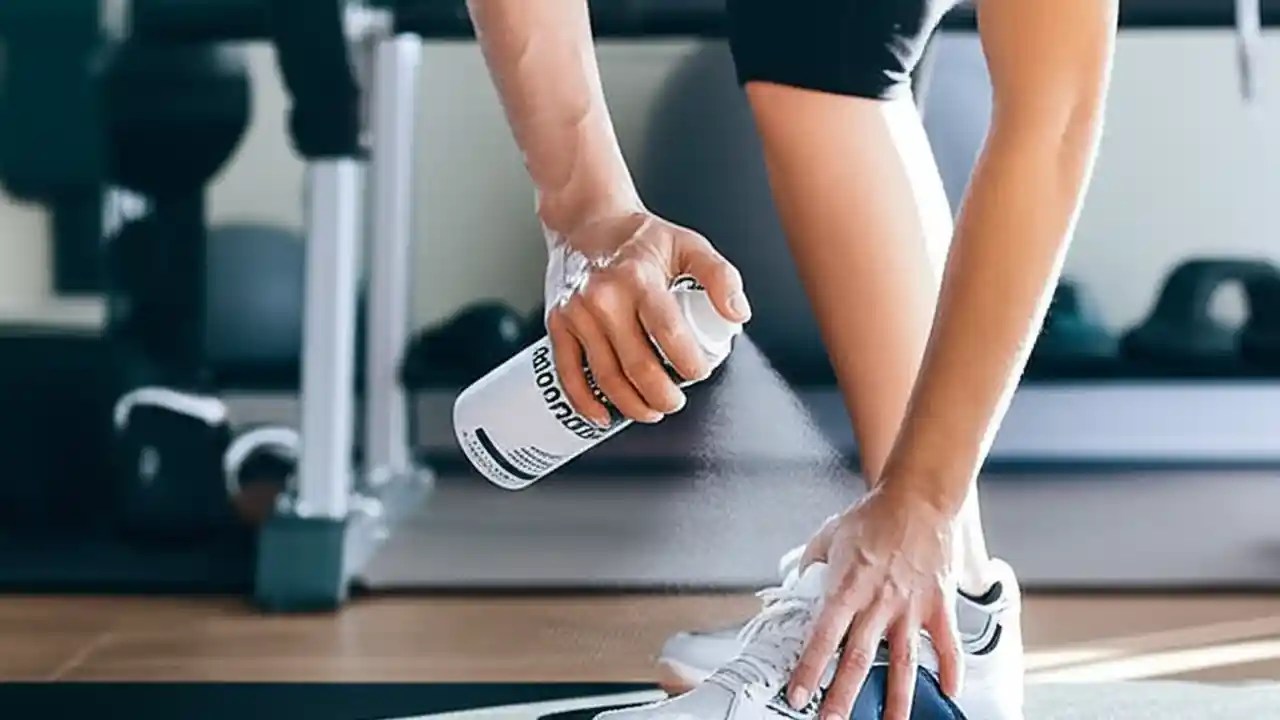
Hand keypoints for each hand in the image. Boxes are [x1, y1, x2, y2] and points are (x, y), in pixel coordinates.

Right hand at [544, 209, 750, 425]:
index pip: (669, 335)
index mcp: (639, 279)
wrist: (585, 219)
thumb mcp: (688, 244)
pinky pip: (568, 372)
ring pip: (606, 377)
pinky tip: (603, 415)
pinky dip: (585, 402)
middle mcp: (604, 298)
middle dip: (663, 396)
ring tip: (651, 410)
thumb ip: (720, 277)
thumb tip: (738, 315)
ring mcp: (577, 313)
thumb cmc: (640, 237)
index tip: (699, 373)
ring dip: (632, 405)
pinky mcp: (557, 323)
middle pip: (637, 365)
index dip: (689, 365)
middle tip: (675, 401)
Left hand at [792, 483, 962, 719]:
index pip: (823, 638)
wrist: (918, 497)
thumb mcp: (828, 535)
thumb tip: (797, 582)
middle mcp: (878, 603)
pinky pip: (947, 644)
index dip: (810, 670)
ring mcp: (911, 607)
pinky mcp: (939, 604)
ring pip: (904, 664)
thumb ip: (810, 562)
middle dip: (843, 697)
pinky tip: (949, 693)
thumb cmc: (873, 515)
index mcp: (847, 588)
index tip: (798, 696)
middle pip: (859, 660)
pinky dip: (951, 670)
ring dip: (897, 700)